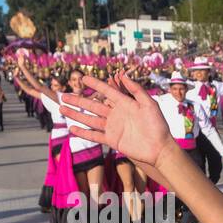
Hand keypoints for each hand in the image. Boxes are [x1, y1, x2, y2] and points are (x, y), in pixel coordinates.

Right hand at [56, 72, 173, 169]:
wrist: (160, 148)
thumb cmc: (158, 125)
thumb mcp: (150, 104)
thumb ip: (137, 89)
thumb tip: (123, 74)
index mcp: (125, 104)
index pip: (107, 91)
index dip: (95, 85)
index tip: (83, 78)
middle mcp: (116, 114)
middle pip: (93, 105)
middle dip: (78, 100)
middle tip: (63, 96)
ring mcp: (113, 127)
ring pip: (90, 119)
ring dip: (76, 115)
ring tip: (62, 109)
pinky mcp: (112, 140)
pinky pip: (95, 135)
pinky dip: (84, 132)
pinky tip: (72, 128)